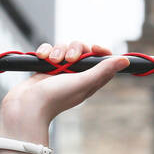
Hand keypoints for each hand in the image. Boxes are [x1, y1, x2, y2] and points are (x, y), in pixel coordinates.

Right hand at [0, 41, 128, 136]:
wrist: (28, 106)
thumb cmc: (56, 97)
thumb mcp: (84, 82)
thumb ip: (103, 70)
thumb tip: (125, 60)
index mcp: (89, 80)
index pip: (101, 61)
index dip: (100, 51)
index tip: (94, 48)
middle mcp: (76, 75)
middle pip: (82, 49)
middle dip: (75, 49)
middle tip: (68, 60)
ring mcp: (60, 70)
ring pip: (64, 47)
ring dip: (57, 50)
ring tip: (51, 62)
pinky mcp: (45, 67)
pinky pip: (48, 49)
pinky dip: (45, 50)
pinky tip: (42, 58)